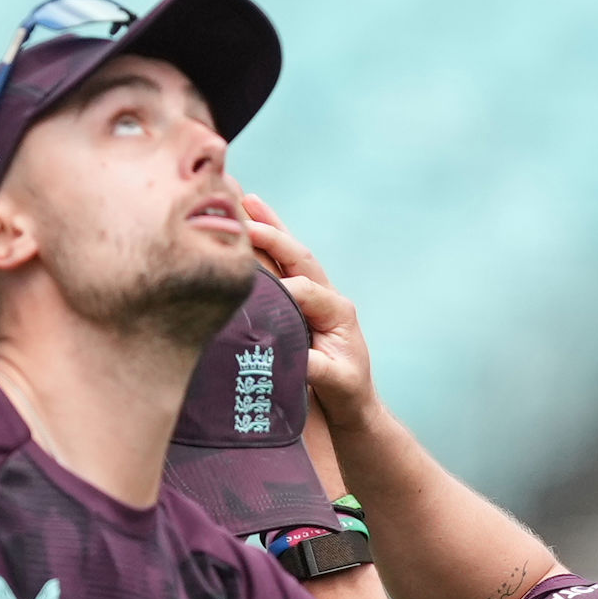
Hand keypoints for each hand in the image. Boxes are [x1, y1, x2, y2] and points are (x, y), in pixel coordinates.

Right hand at [241, 199, 377, 428]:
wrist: (351, 400)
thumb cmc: (345, 392)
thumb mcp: (337, 384)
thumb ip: (319, 369)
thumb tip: (295, 358)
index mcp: (338, 311)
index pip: (305, 290)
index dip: (280, 286)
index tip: (252, 286)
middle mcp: (327, 295)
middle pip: (298, 258)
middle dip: (273, 234)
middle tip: (246, 213)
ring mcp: (314, 293)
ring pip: (289, 254)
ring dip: (269, 226)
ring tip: (246, 199)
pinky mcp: (300, 297)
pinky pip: (281, 265)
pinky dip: (266, 242)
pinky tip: (248, 220)